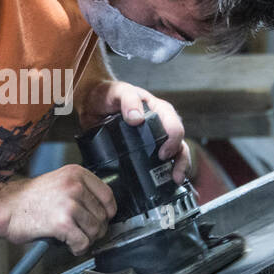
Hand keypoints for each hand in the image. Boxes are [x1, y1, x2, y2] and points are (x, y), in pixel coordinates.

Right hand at [1, 165, 116, 255]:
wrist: (6, 207)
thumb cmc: (28, 199)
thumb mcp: (58, 183)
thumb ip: (79, 191)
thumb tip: (100, 210)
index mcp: (76, 173)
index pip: (107, 195)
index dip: (108, 211)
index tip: (103, 218)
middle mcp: (74, 186)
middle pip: (102, 215)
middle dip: (95, 229)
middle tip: (83, 232)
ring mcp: (69, 204)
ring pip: (95, 230)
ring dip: (87, 239)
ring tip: (74, 238)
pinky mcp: (62, 223)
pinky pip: (82, 242)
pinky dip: (78, 248)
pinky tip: (69, 245)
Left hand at [75, 80, 190, 183]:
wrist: (92, 103)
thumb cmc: (108, 94)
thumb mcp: (118, 91)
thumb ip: (128, 100)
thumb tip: (137, 119)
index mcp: (158, 110)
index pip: (174, 125)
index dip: (173, 140)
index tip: (163, 153)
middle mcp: (160, 125)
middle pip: (179, 143)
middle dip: (181, 159)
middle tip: (175, 175)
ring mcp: (153, 138)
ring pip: (174, 153)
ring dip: (178, 167)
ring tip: (175, 181)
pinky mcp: (144, 149)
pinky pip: (159, 161)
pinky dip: (164, 171)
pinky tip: (163, 182)